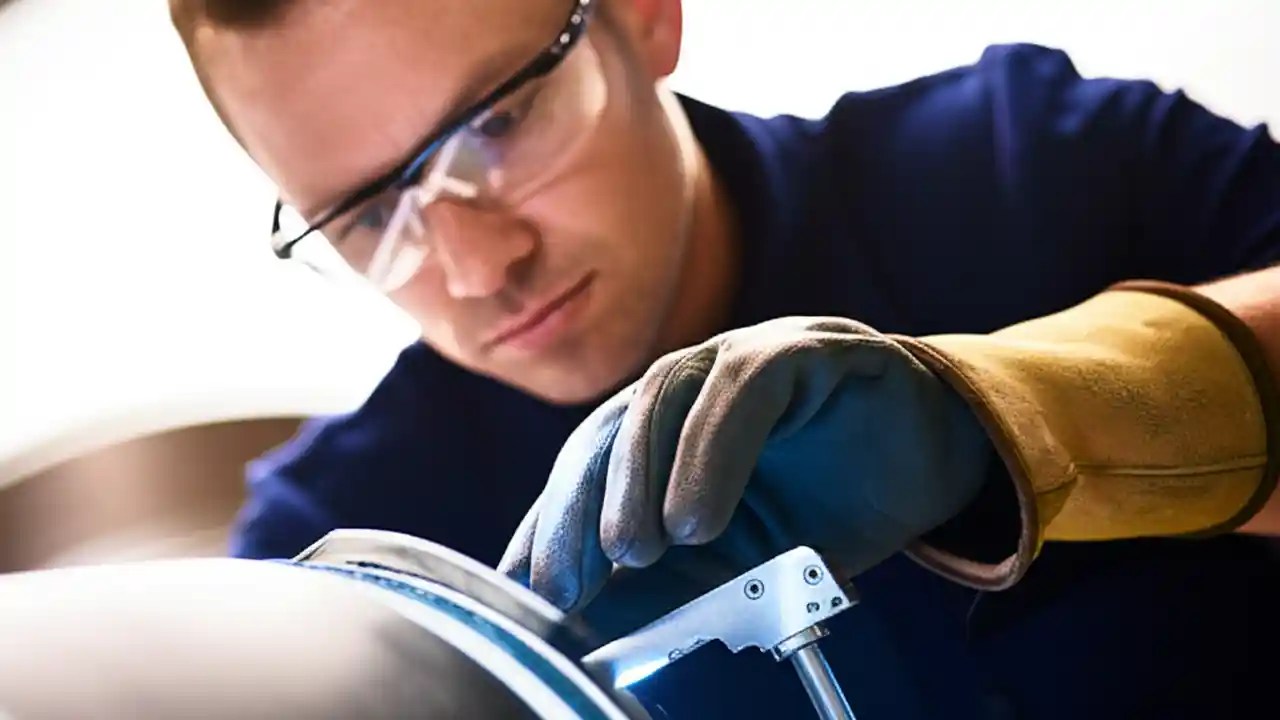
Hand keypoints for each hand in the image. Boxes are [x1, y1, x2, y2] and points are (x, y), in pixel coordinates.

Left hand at [498, 316, 993, 631]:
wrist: (933, 456)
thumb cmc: (829, 501)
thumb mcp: (739, 560)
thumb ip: (673, 578)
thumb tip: (596, 623)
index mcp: (666, 427)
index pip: (589, 467)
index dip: (552, 524)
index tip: (527, 589)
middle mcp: (693, 382)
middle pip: (610, 428)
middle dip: (576, 507)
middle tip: (565, 582)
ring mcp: (744, 355)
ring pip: (664, 394)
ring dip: (639, 479)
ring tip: (635, 552)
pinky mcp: (805, 348)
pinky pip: (746, 387)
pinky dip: (713, 452)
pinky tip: (699, 518)